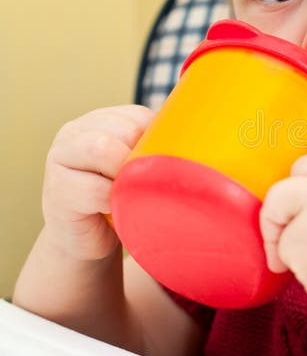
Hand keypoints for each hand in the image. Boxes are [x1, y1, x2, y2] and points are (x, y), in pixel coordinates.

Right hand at [42, 105, 154, 261]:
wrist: (88, 239)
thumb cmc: (121, 198)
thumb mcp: (138, 166)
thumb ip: (154, 147)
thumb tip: (200, 142)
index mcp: (100, 120)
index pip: (139, 116)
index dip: (157, 141)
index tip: (159, 166)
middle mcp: (76, 132)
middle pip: (123, 129)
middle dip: (141, 159)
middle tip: (143, 184)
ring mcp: (60, 157)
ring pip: (103, 149)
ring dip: (125, 176)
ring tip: (128, 194)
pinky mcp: (57, 189)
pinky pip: (94, 189)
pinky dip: (111, 201)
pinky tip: (112, 209)